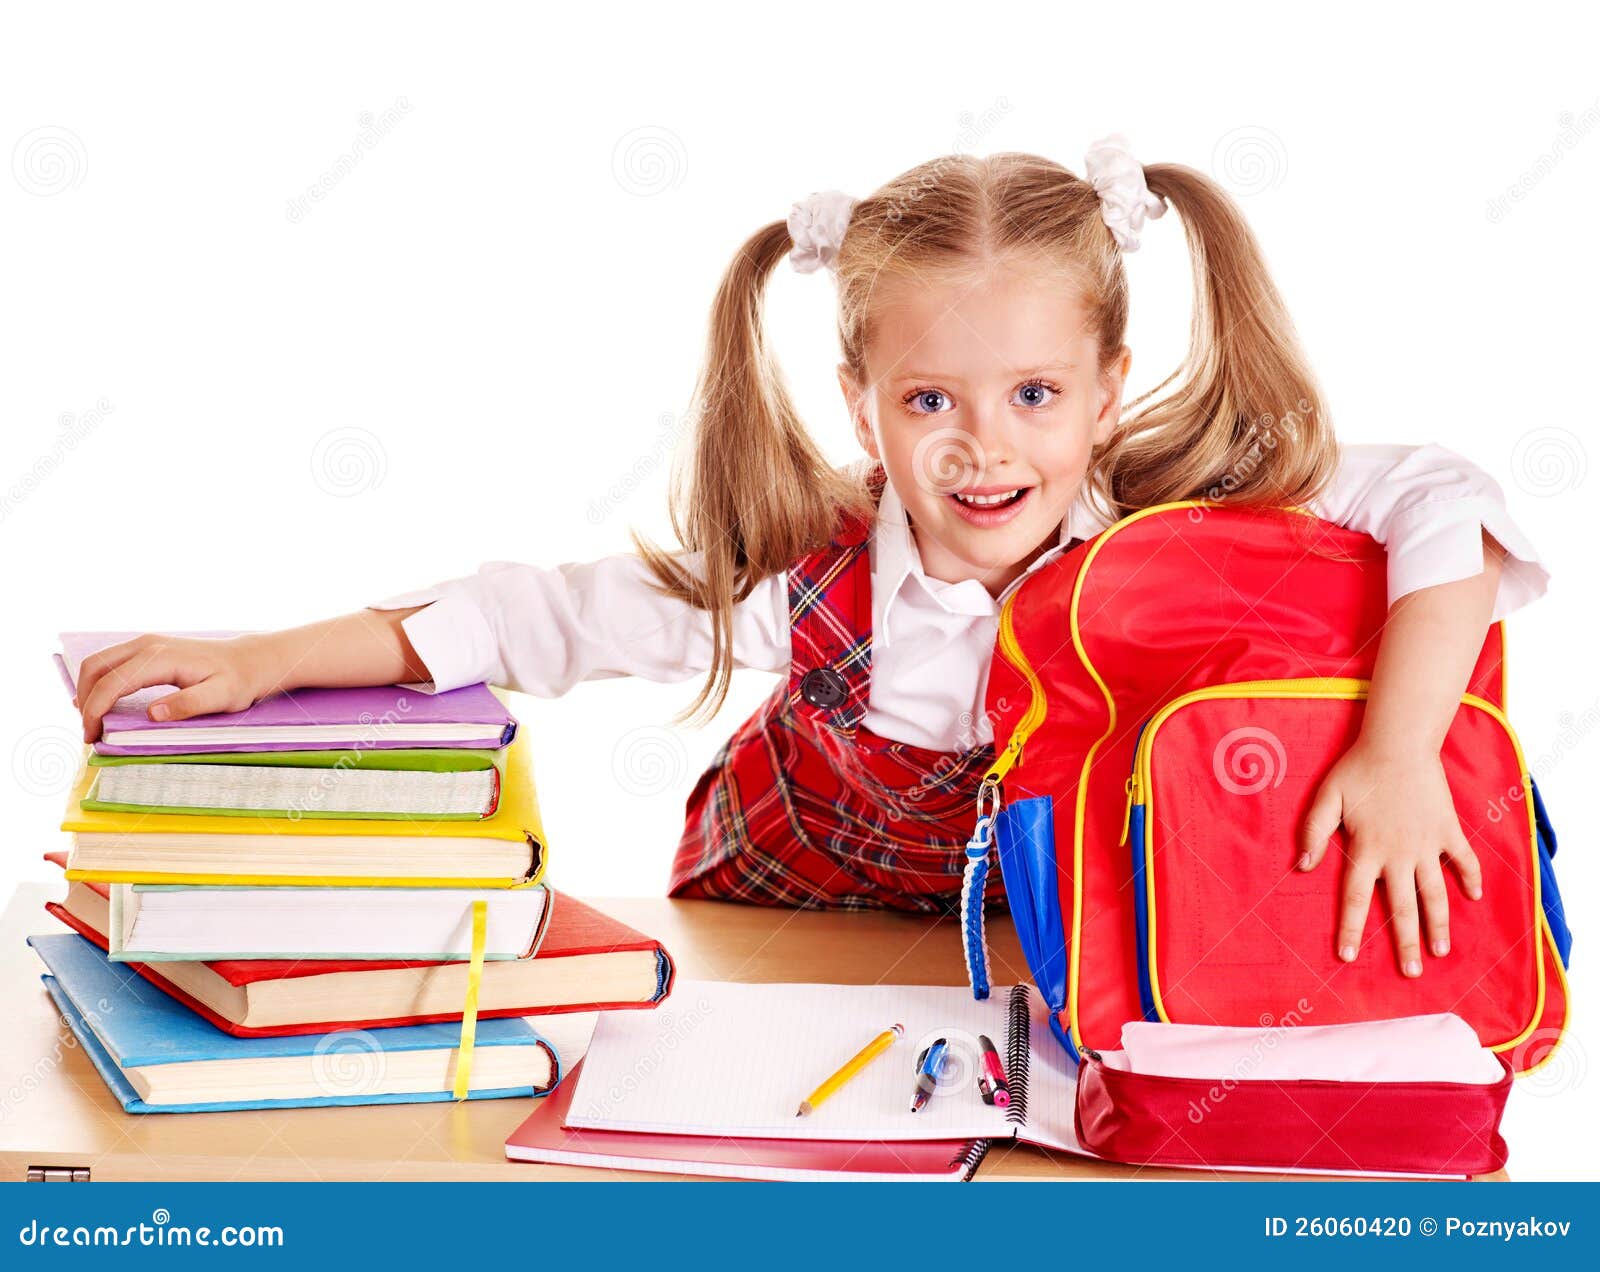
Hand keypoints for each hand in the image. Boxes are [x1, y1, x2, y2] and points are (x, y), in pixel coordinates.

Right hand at [75, 632, 282, 742]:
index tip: (92, 736)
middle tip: (89, 733)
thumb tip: (152, 713)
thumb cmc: (237, 680)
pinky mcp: (147, 648)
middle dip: (84, 700)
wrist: (249, 660)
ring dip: (87, 691)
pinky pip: (110, 662)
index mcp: (161, 658)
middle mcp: (147, 645)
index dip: (95, 710)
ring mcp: (145, 643)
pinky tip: (99, 704)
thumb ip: (188, 704)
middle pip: (95, 668)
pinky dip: (98, 682)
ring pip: (98, 662)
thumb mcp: (221, 697)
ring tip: (93, 722)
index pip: (113, 682)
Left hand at [1297, 740, 1483, 976]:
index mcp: (1366, 849)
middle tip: (1412, 973)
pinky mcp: (1448, 830)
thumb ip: (1313, 833)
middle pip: (1401, 907)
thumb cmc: (1358, 769)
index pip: (1355, 898)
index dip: (1350, 928)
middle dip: (1405, 943)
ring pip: (1435, 893)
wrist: (1399, 744)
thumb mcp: (1325, 798)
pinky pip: (1463, 860)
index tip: (1347, 957)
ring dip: (1439, 924)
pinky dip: (1470, 878)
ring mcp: (1427, 844)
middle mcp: (1398, 854)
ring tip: (1441, 951)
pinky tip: (1474, 897)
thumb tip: (1301, 866)